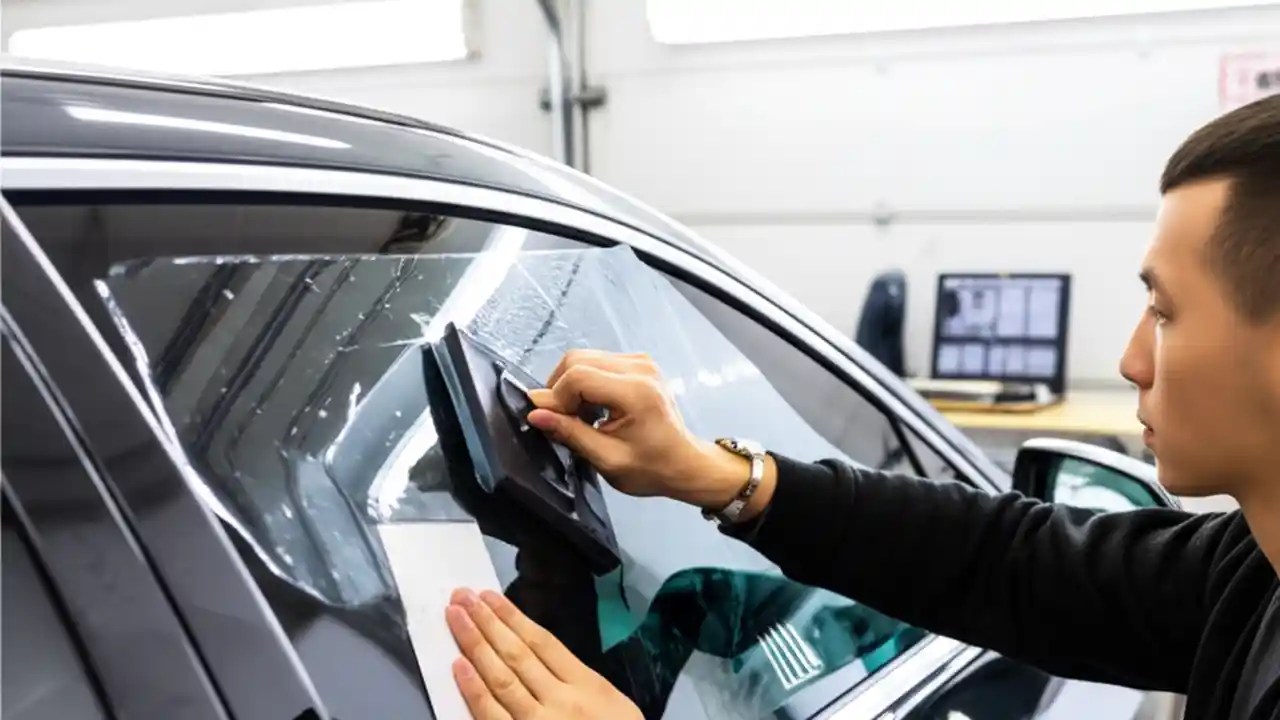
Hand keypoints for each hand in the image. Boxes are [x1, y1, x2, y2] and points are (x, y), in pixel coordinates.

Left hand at [447, 588, 641, 719]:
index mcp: (587, 684)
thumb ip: (577, 680)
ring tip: (455, 617)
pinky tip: (458, 665)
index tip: (490, 595)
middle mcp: (562, 699)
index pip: (543, 642)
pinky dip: (474, 689)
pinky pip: (493, 716)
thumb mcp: (610, 704)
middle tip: (462, 595)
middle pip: (518, 653)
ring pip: (502, 677)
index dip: (514, 616)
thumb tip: (539, 654)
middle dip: (487, 621)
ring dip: (475, 644)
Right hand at [525, 350, 775, 515]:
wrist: (684, 463)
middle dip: (560, 389)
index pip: (577, 376)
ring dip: (571, 386)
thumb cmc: (651, 468)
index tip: (555, 423)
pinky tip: (593, 407)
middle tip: (564, 420)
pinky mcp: (639, 362)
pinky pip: (597, 361)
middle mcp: (639, 367)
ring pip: (584, 358)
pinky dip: (585, 382)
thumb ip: (570, 433)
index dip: (557, 399)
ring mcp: (641, 361)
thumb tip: (535, 413)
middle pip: (576, 360)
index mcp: (635, 391)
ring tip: (581, 416)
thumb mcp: (607, 459)